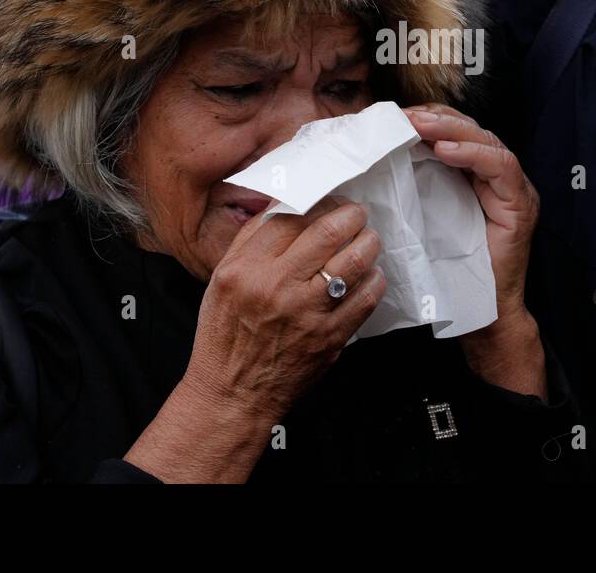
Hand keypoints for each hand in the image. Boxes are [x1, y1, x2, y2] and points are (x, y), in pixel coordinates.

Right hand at [125, 197, 385, 481]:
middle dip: (352, 215)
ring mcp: (306, 313)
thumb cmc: (225, 335)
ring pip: (355, 260)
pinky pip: (366, 298)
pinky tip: (370, 275)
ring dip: (369, 243)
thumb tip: (286, 203)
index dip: (319, 202)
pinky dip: (374, 280)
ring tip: (368, 240)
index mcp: (245, 268)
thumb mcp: (222, 280)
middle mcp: (276, 287)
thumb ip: (251, 240)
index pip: (292, 215)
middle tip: (357, 214)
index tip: (330, 202)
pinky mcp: (330, 337)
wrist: (233, 394)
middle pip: (329, 231)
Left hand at [404, 104, 546, 397]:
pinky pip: (501, 167)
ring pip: (486, 140)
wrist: (477, 313)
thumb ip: (412, 185)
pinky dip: (473, 154)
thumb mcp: (421, 218)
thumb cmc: (446, 271)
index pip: (455, 132)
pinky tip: (445, 150)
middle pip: (470, 129)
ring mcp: (513, 189)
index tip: (394, 116)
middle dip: (434, 118)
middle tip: (401, 115)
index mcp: (476, 176)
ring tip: (418, 125)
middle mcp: (498, 177)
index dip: (427, 119)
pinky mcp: (520, 205)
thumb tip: (372, 158)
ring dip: (450, 129)